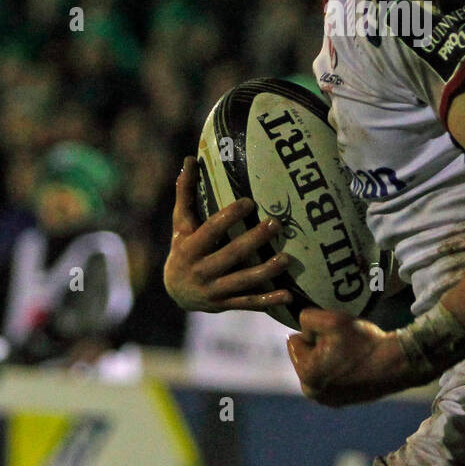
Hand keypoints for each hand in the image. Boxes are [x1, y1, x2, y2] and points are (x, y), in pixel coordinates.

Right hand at [165, 155, 292, 312]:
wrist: (176, 292)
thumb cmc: (183, 246)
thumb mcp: (181, 223)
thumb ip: (185, 192)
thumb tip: (190, 160)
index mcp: (189, 248)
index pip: (210, 231)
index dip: (228, 217)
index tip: (249, 202)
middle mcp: (200, 272)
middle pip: (230, 255)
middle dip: (253, 240)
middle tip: (276, 223)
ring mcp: (214, 291)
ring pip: (243, 281)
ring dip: (266, 271)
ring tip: (287, 258)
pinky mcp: (226, 305)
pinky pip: (248, 303)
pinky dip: (268, 301)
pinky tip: (288, 295)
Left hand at [287, 308, 415, 406]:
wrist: (395, 364)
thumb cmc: (364, 342)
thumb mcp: (332, 319)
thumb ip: (307, 318)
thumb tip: (303, 329)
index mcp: (306, 373)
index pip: (295, 341)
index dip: (314, 332)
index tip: (335, 336)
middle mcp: (312, 392)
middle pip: (305, 357)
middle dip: (318, 348)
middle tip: (343, 345)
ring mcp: (326, 399)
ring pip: (318, 367)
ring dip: (328, 359)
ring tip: (351, 355)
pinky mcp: (340, 402)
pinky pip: (330, 379)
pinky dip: (339, 371)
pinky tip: (356, 366)